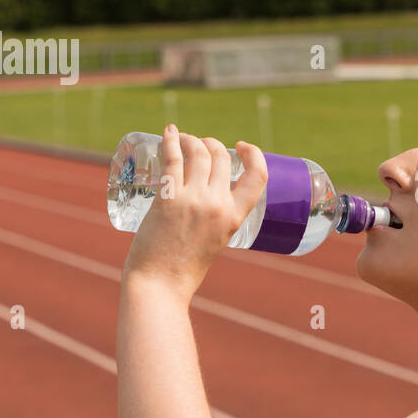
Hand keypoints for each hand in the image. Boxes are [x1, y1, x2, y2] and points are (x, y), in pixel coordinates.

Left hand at [122, 124, 268, 300]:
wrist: (160, 285)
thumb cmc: (183, 270)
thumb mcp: (214, 242)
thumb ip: (214, 220)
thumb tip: (203, 201)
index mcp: (235, 218)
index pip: (258, 175)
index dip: (254, 154)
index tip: (242, 146)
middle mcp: (217, 204)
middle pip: (221, 157)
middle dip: (212, 144)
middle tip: (199, 145)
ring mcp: (192, 200)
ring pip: (198, 153)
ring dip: (191, 139)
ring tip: (183, 138)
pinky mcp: (167, 198)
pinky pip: (172, 159)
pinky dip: (170, 140)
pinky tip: (168, 132)